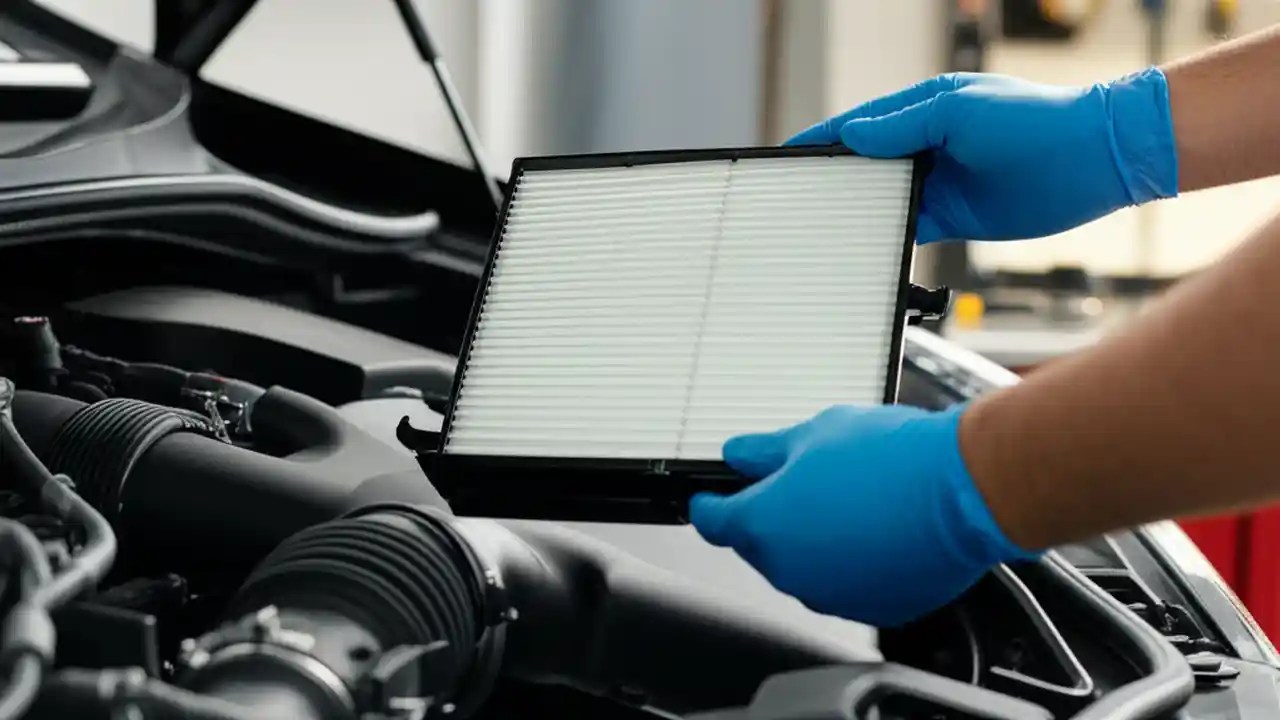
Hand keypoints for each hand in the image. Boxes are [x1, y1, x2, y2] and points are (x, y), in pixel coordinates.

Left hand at [689, 404, 1036, 626]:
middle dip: (770, 519)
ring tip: (847, 503)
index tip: (708, 501)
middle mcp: (790, 570)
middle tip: (801, 485)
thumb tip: (739, 455)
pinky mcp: (873, 607)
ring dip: (812, 543)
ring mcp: (831, 594)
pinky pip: (847, 585)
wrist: (963, 490)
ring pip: (805, 568)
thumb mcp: (816, 433)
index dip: (708, 507)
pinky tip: (874, 531)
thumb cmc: (892, 458)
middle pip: (760, 546)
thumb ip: (767, 451)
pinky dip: (850, 564)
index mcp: (763, 526)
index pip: (714, 523)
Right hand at [788, 70, 1177, 242]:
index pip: (858, 125)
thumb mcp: (959, 112)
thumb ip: (902, 125)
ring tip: (820, 225)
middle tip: (796, 197)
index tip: (789, 155)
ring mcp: (939, 181)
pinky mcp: (954, 215)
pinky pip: (908, 226)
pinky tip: (865, 243)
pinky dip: (886, 234)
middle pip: (865, 165)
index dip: (823, 140)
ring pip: (882, 199)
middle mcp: (926, 144)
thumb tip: (853, 136)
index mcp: (922, 110)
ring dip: (857, 211)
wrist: (1093, 160)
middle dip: (833, 179)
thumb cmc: (1036, 121)